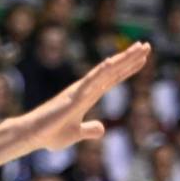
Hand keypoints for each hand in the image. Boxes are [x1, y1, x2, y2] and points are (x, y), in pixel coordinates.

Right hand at [27, 42, 150, 152]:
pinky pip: (89, 82)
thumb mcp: (76, 134)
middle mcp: (85, 89)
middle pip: (112, 70)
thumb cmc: (51, 134)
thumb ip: (89, 130)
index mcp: (88, 96)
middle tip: (146, 45)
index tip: (142, 59)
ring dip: (122, 59)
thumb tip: (102, 129)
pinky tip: (112, 62)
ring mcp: (79, 90)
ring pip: (105, 71)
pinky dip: (101, 72)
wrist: (33, 136)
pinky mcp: (72, 97)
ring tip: (139, 48)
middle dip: (130, 58)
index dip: (127, 69)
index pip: (112, 79)